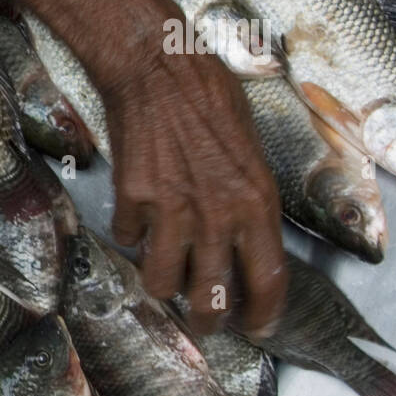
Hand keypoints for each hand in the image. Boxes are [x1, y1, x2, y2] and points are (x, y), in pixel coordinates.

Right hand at [101, 29, 287, 335]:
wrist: (157, 69)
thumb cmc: (210, 98)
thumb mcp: (251, 153)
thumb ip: (248, 202)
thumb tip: (240, 239)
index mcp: (255, 201)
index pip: (267, 279)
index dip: (261, 314)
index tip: (255, 327)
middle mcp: (216, 213)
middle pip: (209, 296)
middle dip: (205, 320)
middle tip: (201, 321)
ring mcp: (170, 208)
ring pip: (161, 281)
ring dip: (161, 285)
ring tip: (162, 278)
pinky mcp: (131, 198)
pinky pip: (128, 238)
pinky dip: (131, 236)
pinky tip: (136, 220)